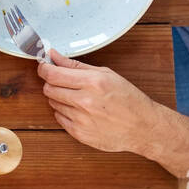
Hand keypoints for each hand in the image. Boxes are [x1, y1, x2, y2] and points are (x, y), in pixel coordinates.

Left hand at [36, 49, 160, 153]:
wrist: (144, 128)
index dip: (44, 69)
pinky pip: (59, 118)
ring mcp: (81, 119)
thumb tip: (53, 55)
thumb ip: (75, 65)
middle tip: (65, 83)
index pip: (52, 74)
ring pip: (52, 103)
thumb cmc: (128, 99)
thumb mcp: (106, 75)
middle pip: (48, 89)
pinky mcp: (79, 133)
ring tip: (79, 99)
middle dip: (52, 83)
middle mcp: (85, 101)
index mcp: (93, 83)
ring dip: (60, 99)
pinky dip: (65, 113)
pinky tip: (81, 112)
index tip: (44, 67)